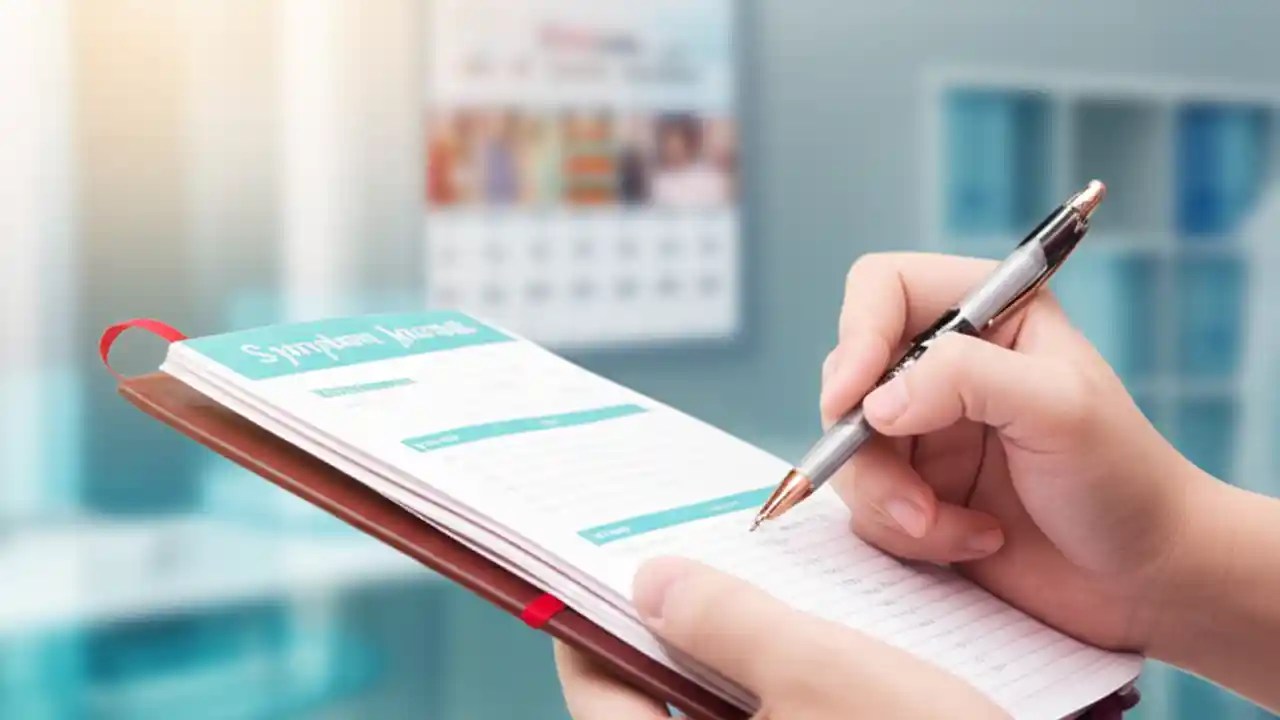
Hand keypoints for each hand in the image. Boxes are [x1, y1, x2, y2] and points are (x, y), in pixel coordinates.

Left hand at [555, 556, 1005, 718]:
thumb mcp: (820, 672)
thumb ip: (724, 624)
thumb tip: (651, 583)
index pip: (599, 691)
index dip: (586, 623)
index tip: (588, 563)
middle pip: (653, 697)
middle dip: (662, 625)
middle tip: (668, 556)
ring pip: (714, 708)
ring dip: (720, 649)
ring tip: (735, 581)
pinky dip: (768, 680)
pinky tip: (800, 632)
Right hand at [822, 252, 1207, 650]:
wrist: (1147, 580)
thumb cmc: (1125, 481)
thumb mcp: (1058, 409)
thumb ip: (965, 378)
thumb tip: (875, 402)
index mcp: (988, 315)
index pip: (883, 288)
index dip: (856, 333)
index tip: (851, 397)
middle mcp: (946, 367)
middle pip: (848, 378)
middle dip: (867, 446)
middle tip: (913, 499)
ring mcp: (926, 432)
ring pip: (848, 451)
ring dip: (891, 501)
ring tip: (953, 528)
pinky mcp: (916, 492)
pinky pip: (868, 505)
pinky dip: (912, 534)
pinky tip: (975, 540)